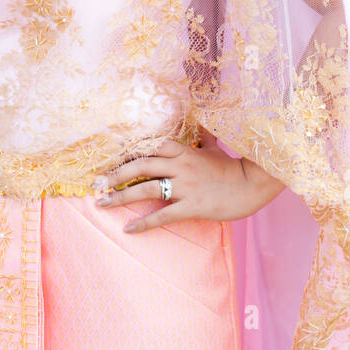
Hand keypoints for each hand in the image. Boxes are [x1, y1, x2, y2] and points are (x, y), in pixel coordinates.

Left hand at [93, 128, 284, 235]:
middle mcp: (180, 166)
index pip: (149, 147)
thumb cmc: (232, 167)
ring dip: (121, 197)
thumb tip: (198, 120)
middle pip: (140, 166)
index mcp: (183, 151)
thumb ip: (201, 135)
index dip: (127, 151)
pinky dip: (144, 223)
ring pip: (146, 189)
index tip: (108, 157)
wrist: (253, 184)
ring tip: (102, 203)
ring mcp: (185, 186)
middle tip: (95, 183)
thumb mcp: (214, 147)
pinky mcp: (192, 206)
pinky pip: (163, 215)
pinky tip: (128, 229)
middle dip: (115, 174)